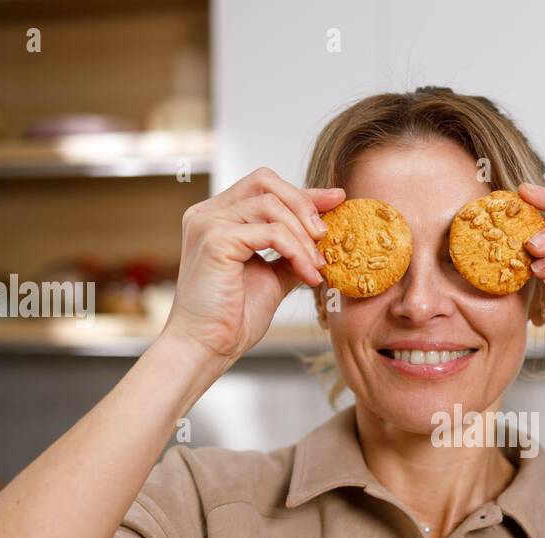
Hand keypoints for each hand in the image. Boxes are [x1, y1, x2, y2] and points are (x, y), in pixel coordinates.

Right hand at [162, 167, 344, 365]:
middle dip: (304, 205)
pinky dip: (296, 251)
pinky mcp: (215, 240)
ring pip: (272, 205)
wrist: (207, 348)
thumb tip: (321, 238)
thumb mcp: (271, 277)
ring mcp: (208, 224)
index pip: (264, 187)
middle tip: (326, 237)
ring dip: (304, 237)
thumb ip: (289, 253)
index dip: (304, 192)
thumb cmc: (232, 319)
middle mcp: (208, 214)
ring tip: (316, 267)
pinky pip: (271, 232)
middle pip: (266, 181)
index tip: (337, 199)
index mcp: (217, 218)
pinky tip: (306, 275)